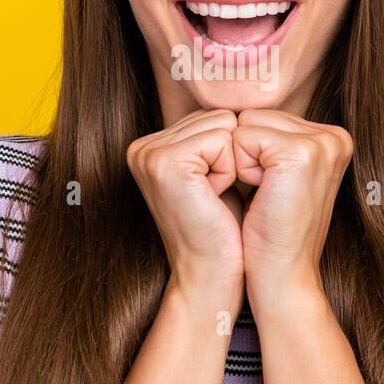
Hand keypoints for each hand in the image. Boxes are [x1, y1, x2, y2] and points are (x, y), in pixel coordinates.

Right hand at [126, 109, 244, 308]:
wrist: (210, 274)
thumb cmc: (222, 229)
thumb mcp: (214, 173)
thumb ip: (214, 139)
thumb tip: (241, 109)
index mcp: (150, 146)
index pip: (213, 116)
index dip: (229, 153)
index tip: (213, 190)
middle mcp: (142, 147)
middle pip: (219, 116)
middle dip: (231, 156)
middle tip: (214, 196)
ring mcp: (149, 153)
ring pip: (224, 125)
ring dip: (231, 163)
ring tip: (213, 196)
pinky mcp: (165, 162)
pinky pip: (223, 140)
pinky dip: (228, 170)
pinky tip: (213, 197)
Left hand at [231, 109, 353, 306]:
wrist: (282, 275)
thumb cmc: (272, 231)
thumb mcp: (280, 176)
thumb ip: (274, 139)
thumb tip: (242, 113)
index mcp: (333, 138)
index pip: (266, 116)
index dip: (253, 153)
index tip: (272, 188)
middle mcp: (334, 136)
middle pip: (256, 115)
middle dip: (247, 154)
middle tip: (266, 193)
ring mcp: (321, 143)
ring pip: (246, 124)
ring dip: (242, 160)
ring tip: (265, 193)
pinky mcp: (300, 153)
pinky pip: (242, 137)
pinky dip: (240, 167)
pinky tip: (261, 194)